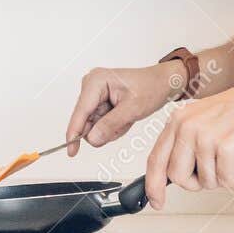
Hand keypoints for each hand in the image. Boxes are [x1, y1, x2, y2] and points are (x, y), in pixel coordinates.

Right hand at [65, 62, 185, 155]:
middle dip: (105, 129)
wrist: (162, 83)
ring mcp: (95, 94)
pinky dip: (113, 126)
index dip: (74, 133)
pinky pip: (100, 123)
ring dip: (111, 128)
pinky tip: (124, 118)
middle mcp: (91, 86)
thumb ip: (110, 125)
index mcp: (96, 81)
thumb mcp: (132, 109)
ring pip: (94, 125)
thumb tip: (92, 138)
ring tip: (127, 118)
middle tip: (124, 122)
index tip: (71, 151)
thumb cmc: (151, 87)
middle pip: (86, 121)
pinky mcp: (99, 101)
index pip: (80, 112)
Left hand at [143, 76, 233, 206]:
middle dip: (197, 183)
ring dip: (224, 178)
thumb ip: (186, 143)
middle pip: (178, 177)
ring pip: (205, 182)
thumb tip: (177, 175)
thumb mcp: (204, 119)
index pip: (155, 159)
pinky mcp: (226, 147)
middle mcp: (187, 127)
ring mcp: (205, 137)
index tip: (156, 201)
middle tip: (216, 173)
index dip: (153, 185)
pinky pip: (227, 181)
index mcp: (178, 119)